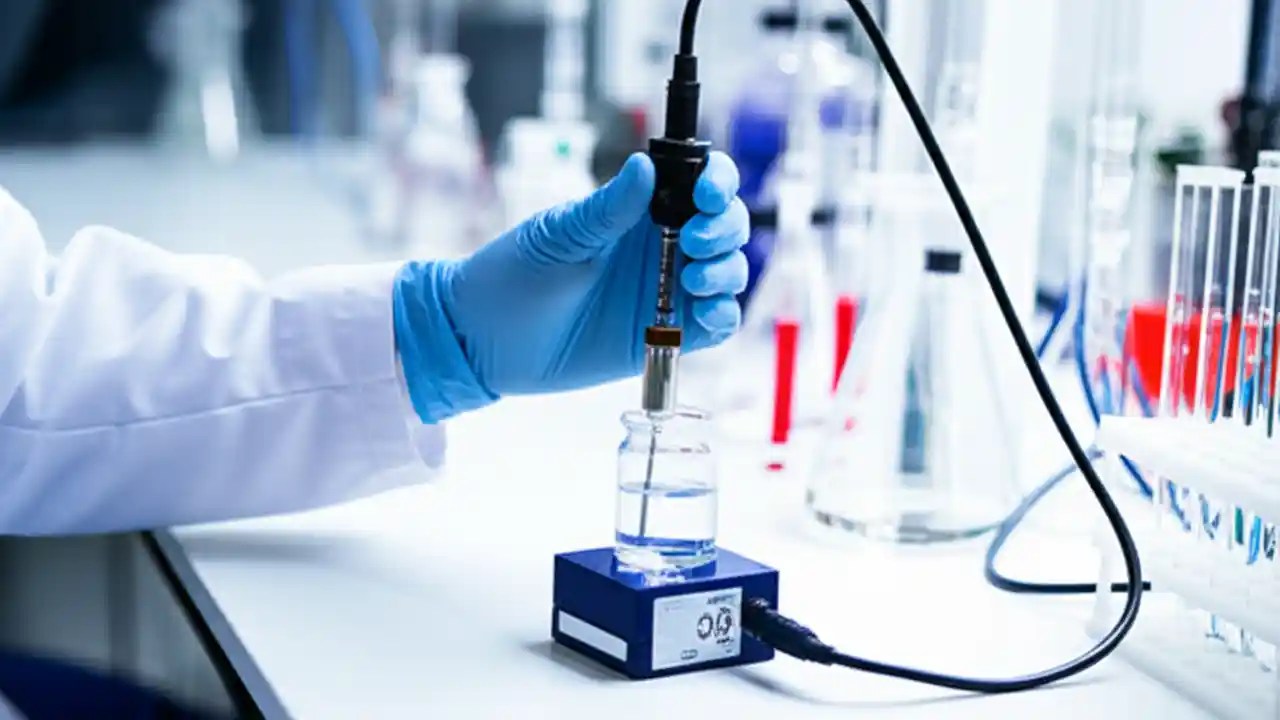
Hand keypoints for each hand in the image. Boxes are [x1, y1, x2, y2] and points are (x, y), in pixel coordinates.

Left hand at [394, 151, 749, 422]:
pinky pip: (714, 323)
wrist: (484, 339)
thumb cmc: (511, 275)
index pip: (697, 182)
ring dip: (726, 270)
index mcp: (638, 210)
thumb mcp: (557, 236)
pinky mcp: (665, 333)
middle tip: (692, 242)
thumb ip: (605, 209)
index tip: (704, 195)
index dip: (715, 182)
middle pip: (724, 225)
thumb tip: (644, 166)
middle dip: (724, 228)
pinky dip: (722, 315)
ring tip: (692, 280)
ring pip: (727, 271)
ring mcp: (666, 290)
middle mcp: (660, 246)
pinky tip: (701, 313)